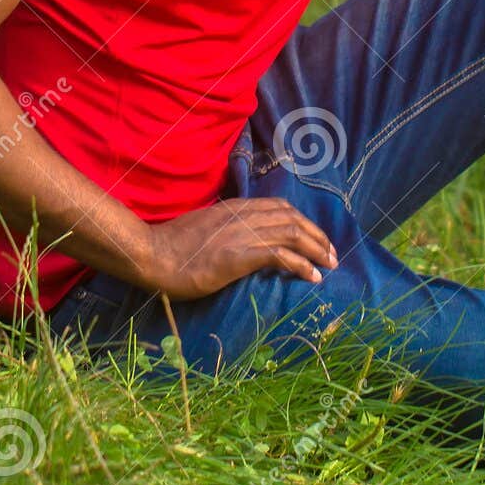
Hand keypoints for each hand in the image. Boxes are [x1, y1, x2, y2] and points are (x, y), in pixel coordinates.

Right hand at [141, 199, 338, 299]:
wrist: (151, 254)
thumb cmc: (172, 247)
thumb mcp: (204, 227)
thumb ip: (226, 228)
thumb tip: (240, 240)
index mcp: (236, 207)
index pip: (281, 208)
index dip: (304, 222)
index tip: (316, 238)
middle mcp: (243, 215)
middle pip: (293, 219)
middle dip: (317, 236)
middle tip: (332, 255)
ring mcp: (242, 233)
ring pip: (293, 234)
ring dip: (317, 250)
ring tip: (330, 265)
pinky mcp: (239, 255)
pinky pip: (281, 255)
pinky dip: (302, 265)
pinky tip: (312, 277)